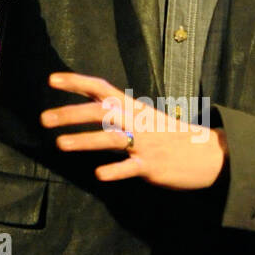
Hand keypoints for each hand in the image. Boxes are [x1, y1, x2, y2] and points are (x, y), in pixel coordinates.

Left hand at [40, 72, 228, 188]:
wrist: (211, 155)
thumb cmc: (174, 137)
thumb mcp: (149, 118)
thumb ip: (123, 113)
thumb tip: (94, 106)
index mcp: (135, 108)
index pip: (102, 88)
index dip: (77, 82)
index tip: (52, 80)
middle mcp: (138, 122)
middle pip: (100, 112)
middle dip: (71, 114)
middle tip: (44, 119)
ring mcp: (145, 145)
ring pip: (111, 139)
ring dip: (85, 141)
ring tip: (60, 144)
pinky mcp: (152, 167)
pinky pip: (131, 168)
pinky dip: (115, 170)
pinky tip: (99, 174)